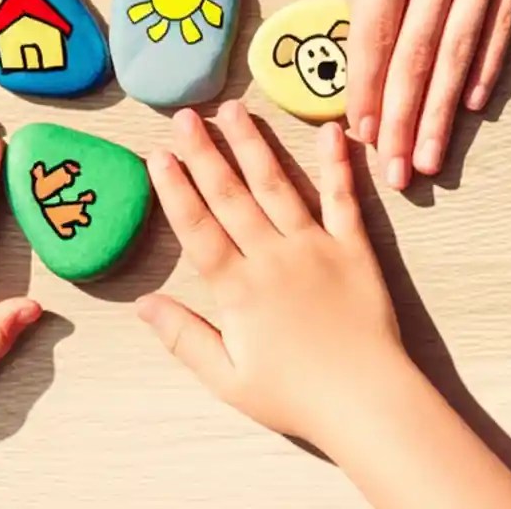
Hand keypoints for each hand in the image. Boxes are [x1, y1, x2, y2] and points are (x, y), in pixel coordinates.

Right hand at [138, 103, 510, 507]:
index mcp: (237, 289)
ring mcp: (314, 248)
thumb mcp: (226, 378)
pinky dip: (335, 166)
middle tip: (186, 115)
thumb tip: (142, 303)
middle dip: (204, 153)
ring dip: (253, 146)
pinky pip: (343, 200)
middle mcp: (271, 257)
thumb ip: (183, 337)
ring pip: (277, 186)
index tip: (158, 155)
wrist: (368, 402)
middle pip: (231, 196)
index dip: (175, 190)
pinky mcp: (353, 249)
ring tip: (234, 110)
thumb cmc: (295, 396)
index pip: (197, 228)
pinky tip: (329, 132)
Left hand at [245, 0, 510, 187]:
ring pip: (462, 48)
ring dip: (443, 109)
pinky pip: (504, 21)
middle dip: (403, 118)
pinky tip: (472, 103)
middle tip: (392, 172)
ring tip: (430, 158)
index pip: (377, 23)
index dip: (366, 82)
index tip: (356, 131)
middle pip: (419, 52)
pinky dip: (488, 65)